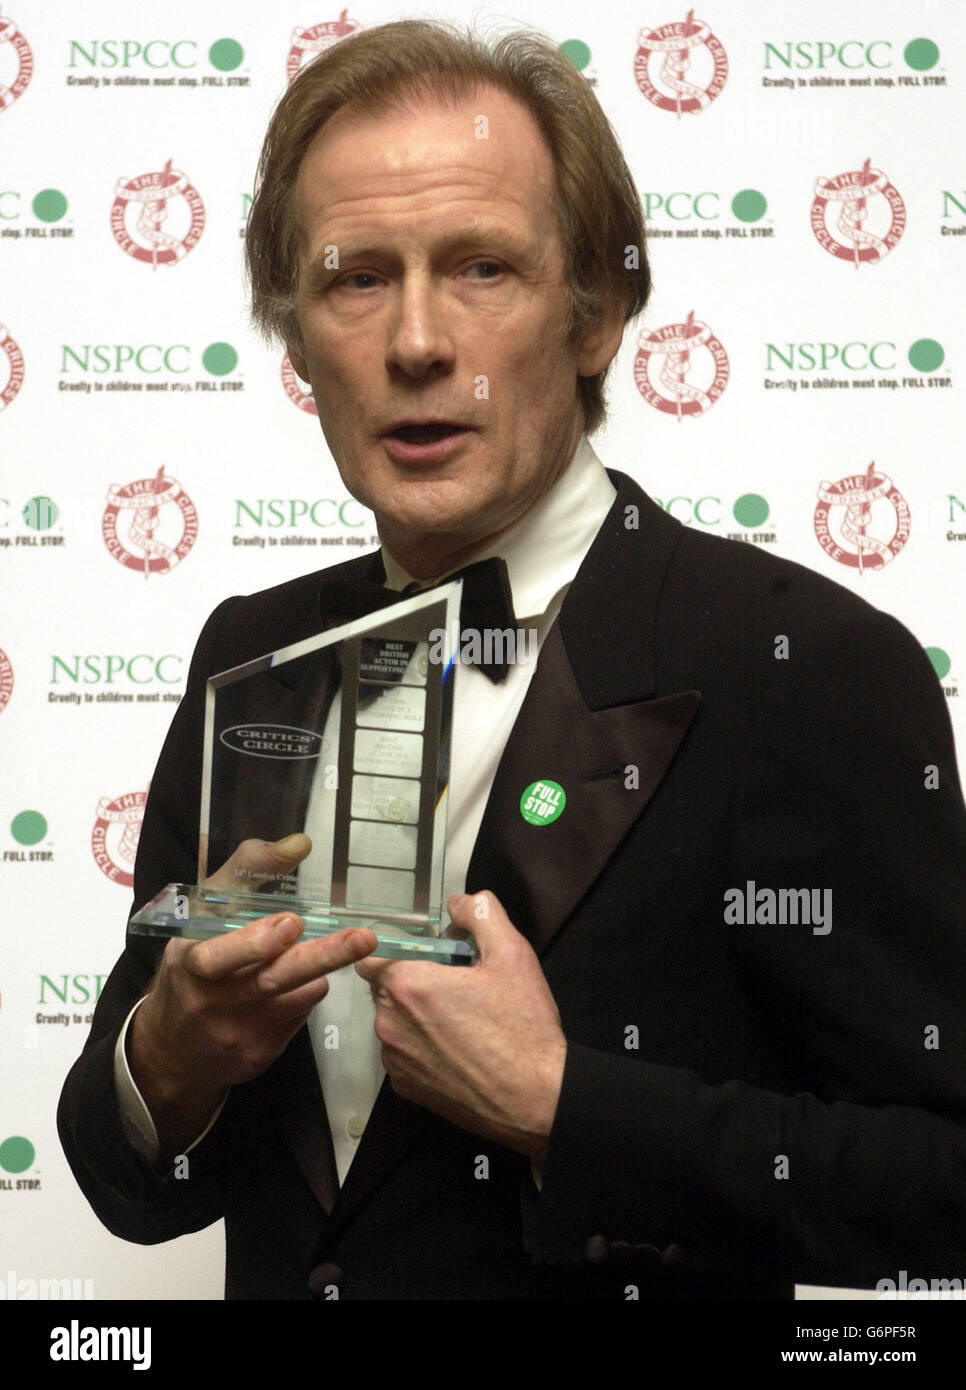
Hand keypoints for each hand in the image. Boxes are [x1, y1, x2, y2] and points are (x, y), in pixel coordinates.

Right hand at [129, 834, 376, 1157]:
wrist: (169, 1050)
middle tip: (362, 938)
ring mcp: (236, 1035)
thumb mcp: (204, 913)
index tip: (291, 924)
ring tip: (321, 953)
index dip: (254, 943)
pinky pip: (299, 1016)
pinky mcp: (258, 1056)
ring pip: (297, 996)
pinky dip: (304, 994)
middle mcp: (210, 1003)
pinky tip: (289, 987)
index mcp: (189, 963)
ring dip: (315, 970)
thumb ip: (247, 872)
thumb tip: (301, 843)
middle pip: (272, 980)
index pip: (218, 956)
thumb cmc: (192, 964)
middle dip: (321, 957)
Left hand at [355, 891, 565, 1160]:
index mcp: (407, 985)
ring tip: (462, 1025)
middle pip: (386, 991)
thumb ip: (481, 914)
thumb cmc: (522, 1027)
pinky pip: (404, 1057)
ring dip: (416, 1019)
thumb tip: (459, 902)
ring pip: (394, 1025)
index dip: (400, 954)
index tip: (429, 961)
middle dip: (413, 986)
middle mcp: (389, 1023)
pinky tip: (458, 1053)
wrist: (535, 1100)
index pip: (374, 958)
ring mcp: (395, 1061)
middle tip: (456, 991)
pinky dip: (422, 1051)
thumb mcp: (512, 954)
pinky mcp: (406, 1090)